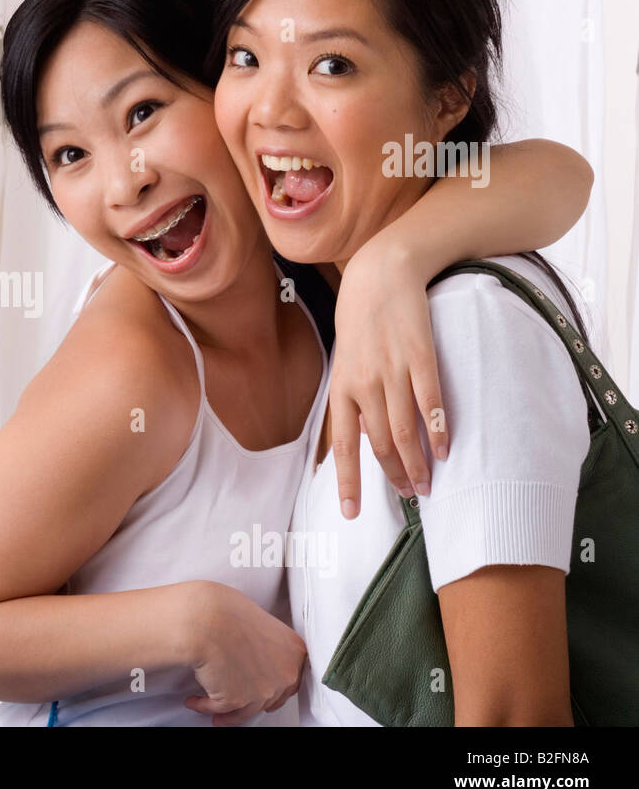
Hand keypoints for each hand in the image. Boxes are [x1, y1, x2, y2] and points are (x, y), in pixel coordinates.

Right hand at [182, 582, 305, 725]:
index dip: (275, 689)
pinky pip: (218, 708)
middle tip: (238, 700)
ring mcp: (262, 689)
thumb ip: (265, 644)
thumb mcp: (257, 622)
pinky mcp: (236, 700)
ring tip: (213, 706)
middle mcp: (284, 673)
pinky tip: (195, 701)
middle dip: (251, 700)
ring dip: (228, 711)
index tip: (266, 694)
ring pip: (245, 709)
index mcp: (294, 651)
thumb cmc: (225, 612)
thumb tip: (253, 654)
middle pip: (269, 698)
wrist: (205, 618)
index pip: (290, 681)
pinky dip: (204, 706)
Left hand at [330, 239, 448, 518]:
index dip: (348, 481)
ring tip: (427, 484)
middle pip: (380, 444)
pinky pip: (430, 402)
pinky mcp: (420, 357)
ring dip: (417, 463)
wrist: (380, 275)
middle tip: (409, 497)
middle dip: (394, 476)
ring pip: (405, 430)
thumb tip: (359, 438)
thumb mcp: (346, 362)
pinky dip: (439, 430)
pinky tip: (445, 450)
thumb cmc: (360, 323)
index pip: (343, 446)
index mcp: (342, 388)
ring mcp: (393, 371)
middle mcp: (365, 384)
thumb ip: (353, 400)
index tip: (351, 513)